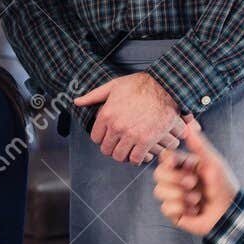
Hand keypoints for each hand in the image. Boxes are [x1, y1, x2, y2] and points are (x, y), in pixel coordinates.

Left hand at [74, 72, 188, 163]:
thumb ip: (94, 96)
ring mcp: (131, 135)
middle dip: (111, 148)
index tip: (107, 137)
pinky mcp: (147, 141)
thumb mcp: (114, 86)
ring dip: (123, 155)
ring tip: (128, 150)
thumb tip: (77, 101)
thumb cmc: (141, 85)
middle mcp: (116, 127)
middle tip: (118, 145)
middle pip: (106, 150)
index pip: (95, 138)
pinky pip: (136, 159)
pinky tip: (139, 153)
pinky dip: (137, 159)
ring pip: (120, 156)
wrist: (166, 87)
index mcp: (106, 114)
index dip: (101, 139)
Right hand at [154, 120, 240, 235]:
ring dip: (181, 196)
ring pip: (159, 191)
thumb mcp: (213, 163)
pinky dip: (182, 209)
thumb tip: (189, 125)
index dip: (168, 161)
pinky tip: (194, 210)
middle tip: (193, 183)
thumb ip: (199, 145)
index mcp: (184, 165)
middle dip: (177, 180)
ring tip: (197, 199)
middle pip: (158, 174)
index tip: (177, 163)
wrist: (229, 212)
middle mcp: (176, 179)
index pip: (164, 158)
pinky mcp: (174, 212)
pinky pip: (166, 208)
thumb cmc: (224, 185)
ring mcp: (173, 196)